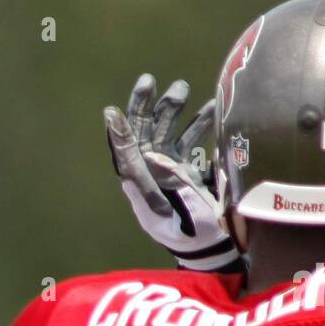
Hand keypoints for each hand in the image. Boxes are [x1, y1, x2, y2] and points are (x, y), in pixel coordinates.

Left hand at [104, 74, 241, 271]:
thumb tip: (142, 157)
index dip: (118, 131)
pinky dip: (201, 122)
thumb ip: (150, 182)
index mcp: (141, 182)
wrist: (209, 245)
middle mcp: (151, 171)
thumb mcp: (164, 213)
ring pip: (166, 130)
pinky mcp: (188, 166)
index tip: (112, 111)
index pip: (125, 151)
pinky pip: (190, 139)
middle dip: (145, 107)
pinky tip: (212, 106)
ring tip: (182, 88)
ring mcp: (169, 166)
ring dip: (172, 108)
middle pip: (143, 133)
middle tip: (148, 80)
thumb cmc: (185, 232)